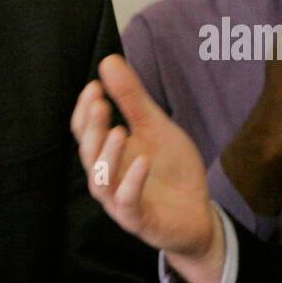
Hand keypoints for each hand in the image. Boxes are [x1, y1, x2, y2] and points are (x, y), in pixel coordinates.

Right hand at [71, 54, 224, 282]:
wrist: (197, 213)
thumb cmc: (170, 170)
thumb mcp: (155, 128)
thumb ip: (132, 98)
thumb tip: (108, 61)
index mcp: (107, 155)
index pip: (84, 132)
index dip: (85, 111)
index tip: (94, 86)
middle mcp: (107, 179)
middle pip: (88, 154)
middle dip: (92, 128)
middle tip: (100, 102)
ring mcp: (121, 203)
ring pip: (101, 182)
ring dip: (107, 156)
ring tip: (118, 130)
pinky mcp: (140, 221)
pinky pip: (129, 204)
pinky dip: (133, 183)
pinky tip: (143, 161)